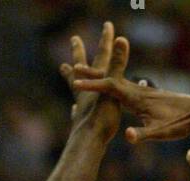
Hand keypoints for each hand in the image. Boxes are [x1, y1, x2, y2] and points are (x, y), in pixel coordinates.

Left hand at [60, 21, 128, 145]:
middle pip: (82, 68)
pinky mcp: (81, 124)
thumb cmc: (102, 119)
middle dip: (79, 53)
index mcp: (97, 84)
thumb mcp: (112, 88)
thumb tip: (121, 38)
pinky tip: (74, 109)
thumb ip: (116, 64)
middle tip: (74, 39)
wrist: (88, 145)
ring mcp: (81, 108)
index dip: (107, 41)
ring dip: (74, 79)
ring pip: (77, 89)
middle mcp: (86, 92)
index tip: (108, 26)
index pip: (103, 57)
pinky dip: (76, 107)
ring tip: (68, 73)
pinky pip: (78, 112)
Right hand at [71, 67, 189, 145]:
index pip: (110, 88)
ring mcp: (144, 92)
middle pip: (111, 80)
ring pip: (118, 83)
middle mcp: (139, 91)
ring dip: (103, 80)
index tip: (76, 82)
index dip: (92, 85)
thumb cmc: (180, 123)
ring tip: (89, 78)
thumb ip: (142, 135)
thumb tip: (128, 136)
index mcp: (137, 98)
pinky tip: (115, 89)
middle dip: (92, 76)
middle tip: (73, 70)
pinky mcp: (149, 96)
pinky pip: (127, 88)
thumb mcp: (160, 133)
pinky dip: (116, 86)